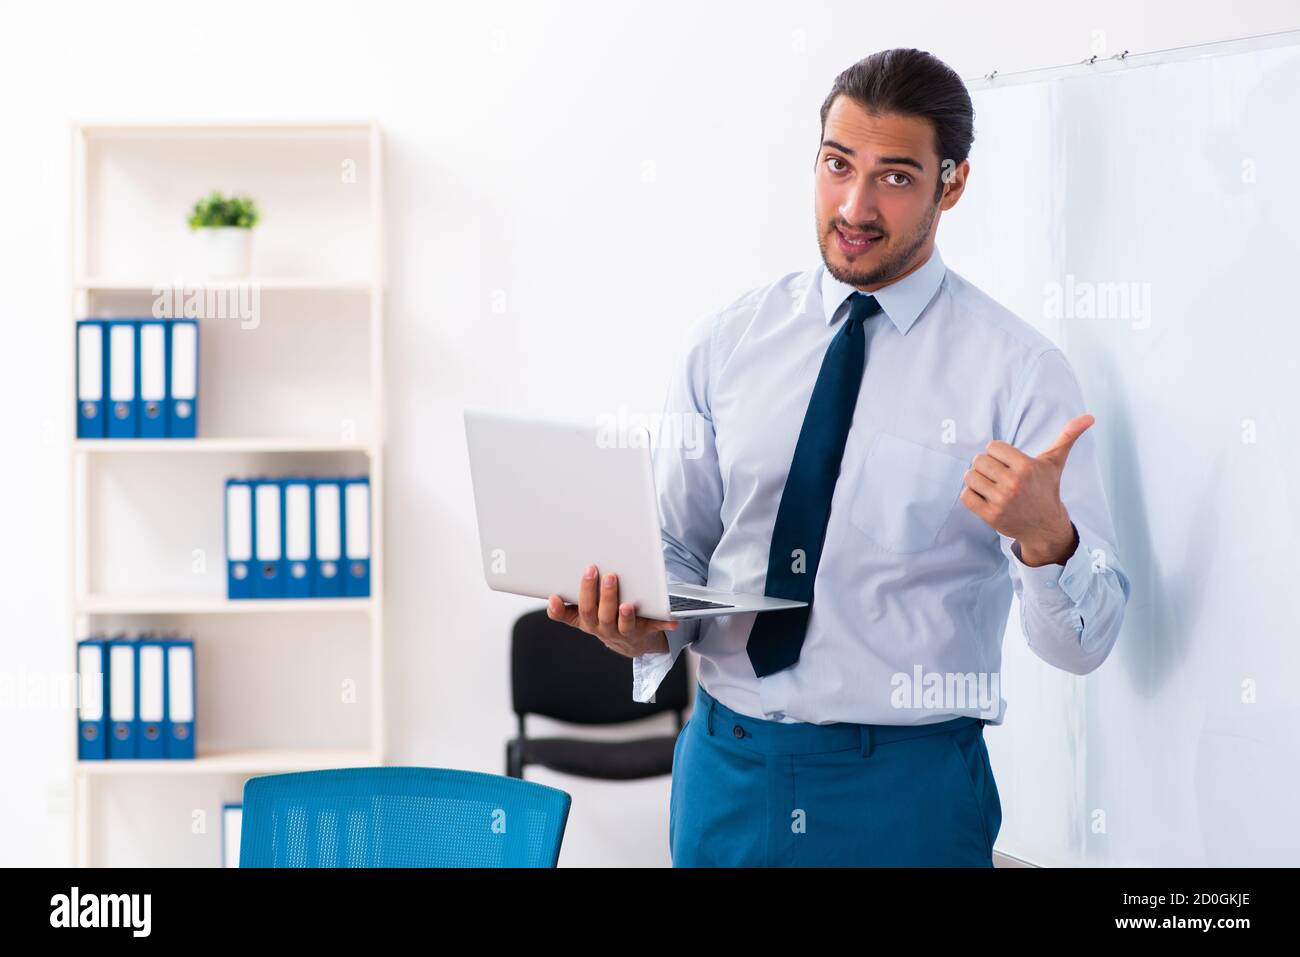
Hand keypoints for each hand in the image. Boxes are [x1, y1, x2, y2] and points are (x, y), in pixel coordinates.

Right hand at [546, 564, 677, 656]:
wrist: (632, 643)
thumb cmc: (606, 620)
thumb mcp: (585, 615)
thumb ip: (569, 607)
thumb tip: (553, 596)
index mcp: (588, 622)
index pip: (572, 614)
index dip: (560, 609)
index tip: (555, 596)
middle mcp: (604, 629)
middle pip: (598, 615)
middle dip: (598, 595)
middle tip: (600, 574)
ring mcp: (625, 632)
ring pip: (622, 625)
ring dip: (624, 614)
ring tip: (626, 604)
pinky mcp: (645, 632)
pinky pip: (655, 627)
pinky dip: (663, 623)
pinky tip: (672, 620)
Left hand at [960, 414, 1092, 565]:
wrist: (1045, 525)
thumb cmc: (1046, 488)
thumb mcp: (1055, 462)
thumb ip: (1068, 436)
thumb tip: (1089, 417)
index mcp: (1026, 467)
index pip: (992, 446)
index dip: (998, 453)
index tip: (1008, 463)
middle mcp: (1013, 483)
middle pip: (978, 460)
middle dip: (986, 466)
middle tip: (999, 475)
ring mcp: (1001, 501)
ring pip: (970, 477)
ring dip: (977, 480)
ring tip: (991, 485)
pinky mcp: (990, 515)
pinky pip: (965, 496)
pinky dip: (971, 495)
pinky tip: (985, 497)